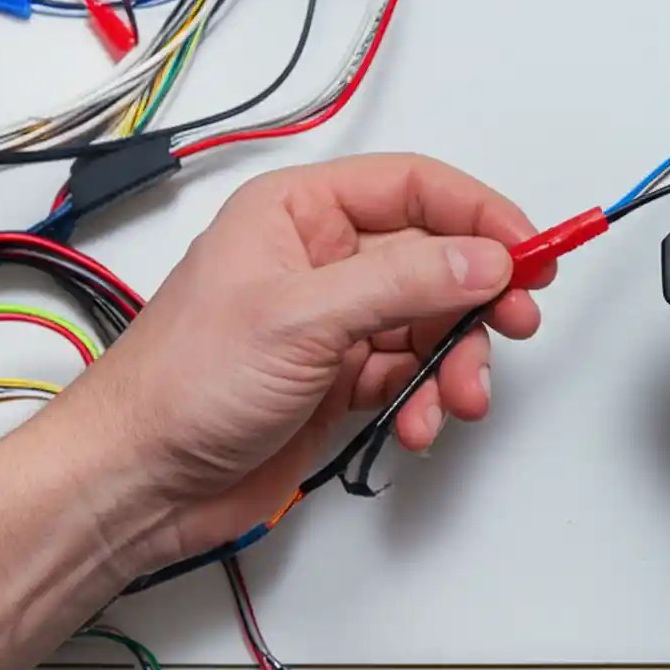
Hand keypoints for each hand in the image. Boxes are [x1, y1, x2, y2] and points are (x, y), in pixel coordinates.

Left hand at [47, 153, 549, 568]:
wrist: (142, 481)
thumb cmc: (182, 384)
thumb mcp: (301, 317)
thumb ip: (403, 282)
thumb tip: (485, 258)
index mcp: (298, 212)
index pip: (413, 188)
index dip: (478, 214)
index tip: (528, 250)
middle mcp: (322, 260)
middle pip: (435, 259)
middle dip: (478, 297)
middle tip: (516, 322)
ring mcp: (335, 322)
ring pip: (431, 323)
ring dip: (455, 362)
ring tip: (458, 397)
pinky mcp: (341, 378)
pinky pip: (411, 374)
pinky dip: (427, 398)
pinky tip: (418, 423)